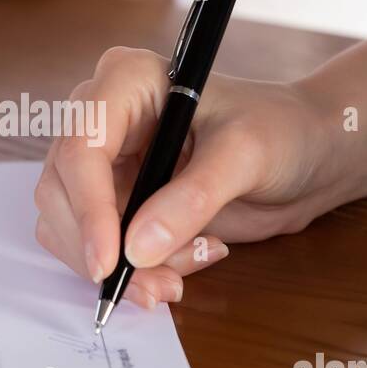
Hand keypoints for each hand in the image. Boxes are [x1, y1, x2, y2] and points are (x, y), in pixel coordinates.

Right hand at [34, 47, 348, 308]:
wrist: (306, 153)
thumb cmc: (281, 130)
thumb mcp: (245, 155)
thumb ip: (192, 198)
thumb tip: (137, 247)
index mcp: (126, 81)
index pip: (81, 147)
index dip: (88, 209)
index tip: (110, 262)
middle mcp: (103, 117)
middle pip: (60, 192)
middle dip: (105, 247)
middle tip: (161, 285)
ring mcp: (105, 161)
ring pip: (70, 227)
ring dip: (121, 266)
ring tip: (184, 273)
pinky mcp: (114, 200)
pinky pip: (95, 246)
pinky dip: (131, 270)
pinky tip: (185, 261)